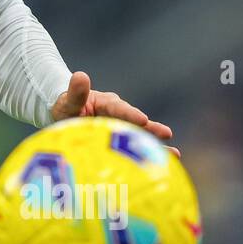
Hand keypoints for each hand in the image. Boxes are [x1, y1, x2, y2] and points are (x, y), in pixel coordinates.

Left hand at [51, 70, 176, 150]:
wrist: (68, 117)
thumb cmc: (66, 108)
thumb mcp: (68, 101)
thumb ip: (75, 92)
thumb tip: (80, 75)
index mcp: (106, 103)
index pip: (118, 108)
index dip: (131, 114)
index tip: (143, 120)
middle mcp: (118, 115)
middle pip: (136, 122)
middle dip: (151, 129)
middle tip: (167, 133)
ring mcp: (122, 128)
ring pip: (140, 136)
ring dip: (156, 146)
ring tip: (175, 155)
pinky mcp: (121, 140)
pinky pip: (135, 147)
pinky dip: (147, 156)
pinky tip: (163, 167)